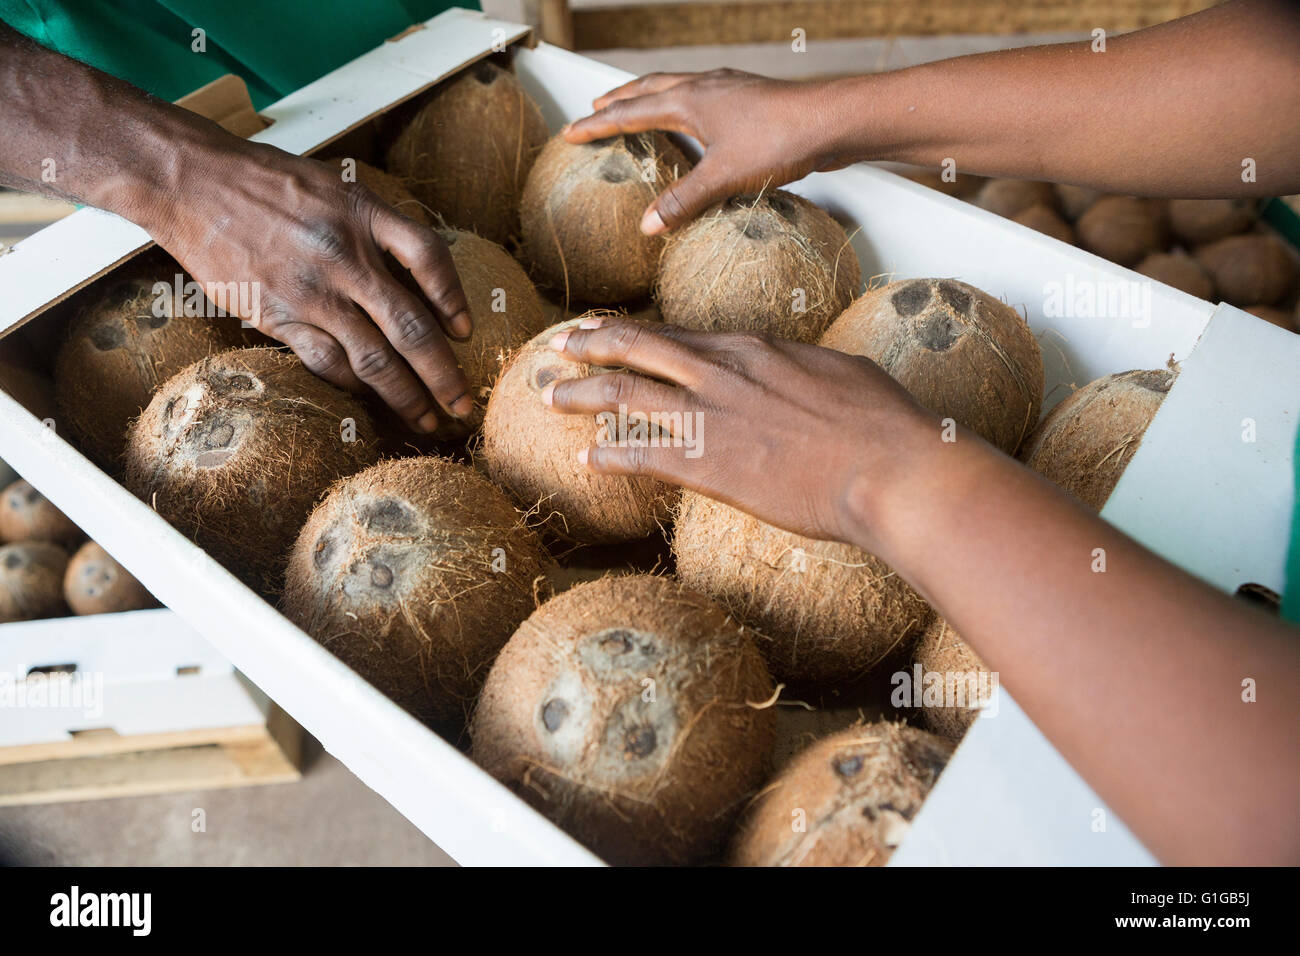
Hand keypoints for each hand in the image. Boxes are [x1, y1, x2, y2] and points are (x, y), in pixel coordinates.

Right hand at [146, 141, 474, 431]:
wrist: (191, 183)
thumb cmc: (265, 182)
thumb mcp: (334, 185)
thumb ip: (376, 225)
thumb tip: (420, 274)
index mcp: (364, 213)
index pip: (430, 257)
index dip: (455, 298)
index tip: (465, 332)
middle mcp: (345, 255)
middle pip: (412, 326)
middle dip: (444, 374)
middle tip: (465, 404)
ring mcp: (312, 292)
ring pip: (374, 359)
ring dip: (407, 396)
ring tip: (427, 418)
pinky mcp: (278, 316)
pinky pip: (328, 362)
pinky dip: (354, 384)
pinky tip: (369, 397)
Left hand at [540, 315, 938, 550]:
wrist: (888, 468)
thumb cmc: (881, 423)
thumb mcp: (840, 373)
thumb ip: (802, 368)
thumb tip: (799, 370)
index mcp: (753, 348)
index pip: (679, 334)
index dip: (637, 331)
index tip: (608, 329)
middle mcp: (721, 372)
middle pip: (638, 347)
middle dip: (592, 344)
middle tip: (561, 346)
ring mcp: (710, 417)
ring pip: (625, 393)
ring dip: (581, 393)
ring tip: (550, 395)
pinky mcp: (709, 465)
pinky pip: (642, 454)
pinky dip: (609, 454)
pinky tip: (588, 458)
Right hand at [563, 70, 849, 234]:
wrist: (833, 120)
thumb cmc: (779, 139)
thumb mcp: (723, 177)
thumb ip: (681, 201)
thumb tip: (645, 227)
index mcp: (689, 100)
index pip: (630, 112)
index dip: (598, 125)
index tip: (571, 132)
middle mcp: (705, 86)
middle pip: (650, 88)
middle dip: (620, 99)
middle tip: (598, 106)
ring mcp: (729, 88)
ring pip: (678, 87)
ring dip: (652, 96)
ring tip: (641, 106)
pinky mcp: (751, 98)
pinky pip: (704, 96)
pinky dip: (686, 104)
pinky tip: (699, 119)